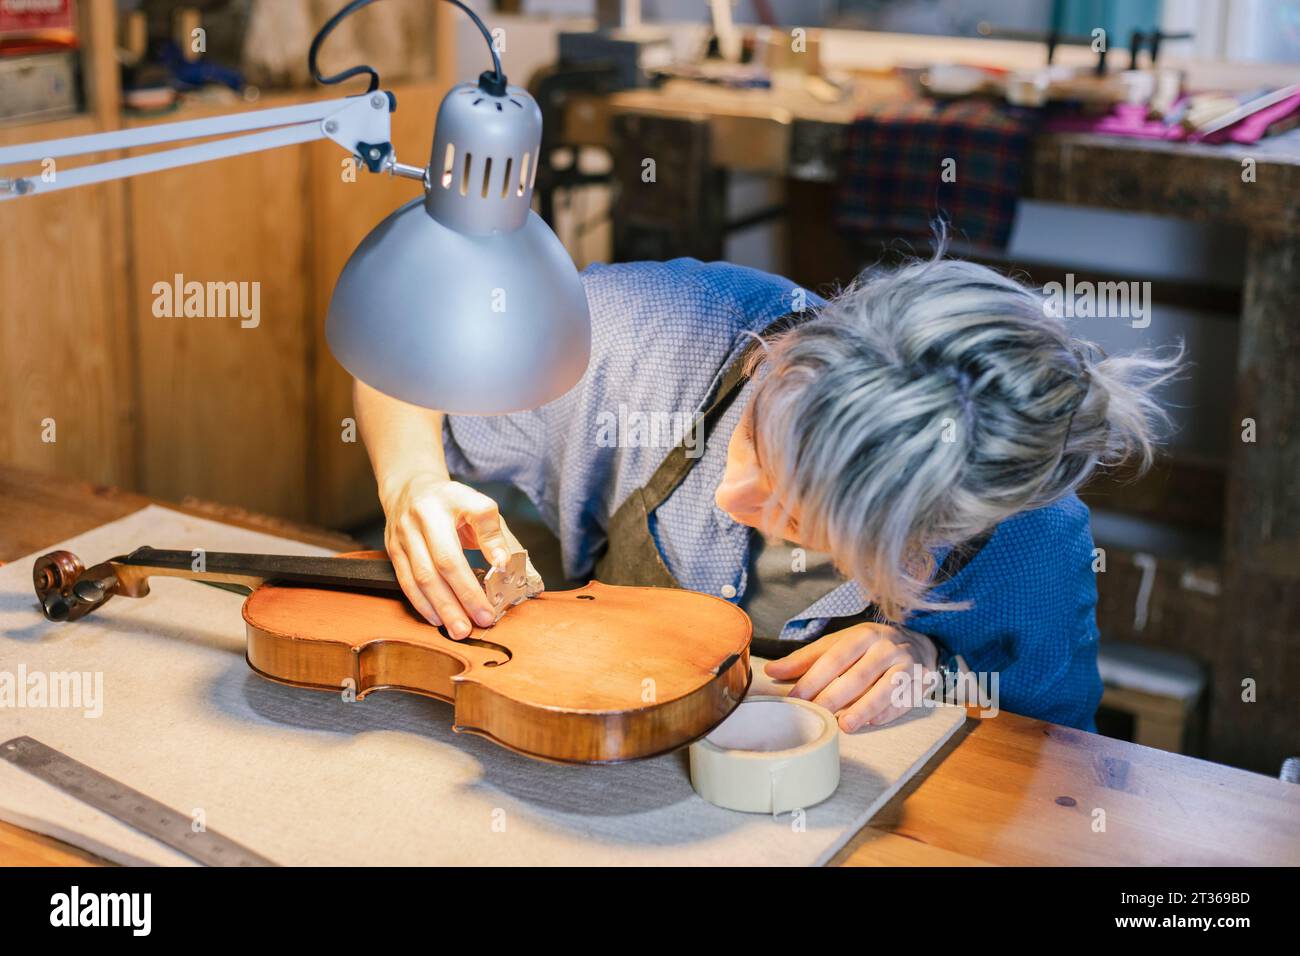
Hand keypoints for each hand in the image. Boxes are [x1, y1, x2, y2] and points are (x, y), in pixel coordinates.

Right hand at [381, 474, 541, 637]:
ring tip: (460, 630)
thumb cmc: (450, 504)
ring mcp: (404, 534)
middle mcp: (424, 515)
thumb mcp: (477, 506)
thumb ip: (494, 533)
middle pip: (444, 560)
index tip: (504, 570)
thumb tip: (504, 564)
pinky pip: (406, 582)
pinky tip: (437, 619)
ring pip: (422, 576)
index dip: (491, 544)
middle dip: (465, 595)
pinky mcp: (393, 550)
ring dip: (443, 607)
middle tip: (482, 620)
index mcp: (452, 498)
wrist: (408, 489)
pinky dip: (423, 604)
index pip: (479, 516)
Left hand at [764, 623, 937, 731]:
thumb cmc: (867, 648)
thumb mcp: (837, 645)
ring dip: (864, 708)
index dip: (813, 678)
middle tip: (815, 714)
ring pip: (884, 689)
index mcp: (862, 635)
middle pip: (858, 675)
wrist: (916, 643)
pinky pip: (903, 701)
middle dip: (834, 697)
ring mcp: (906, 665)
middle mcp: (885, 648)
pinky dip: (886, 713)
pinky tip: (871, 722)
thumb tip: (771, 671)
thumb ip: (805, 659)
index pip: (834, 658)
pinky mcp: (920, 683)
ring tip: (844, 725)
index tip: (795, 697)